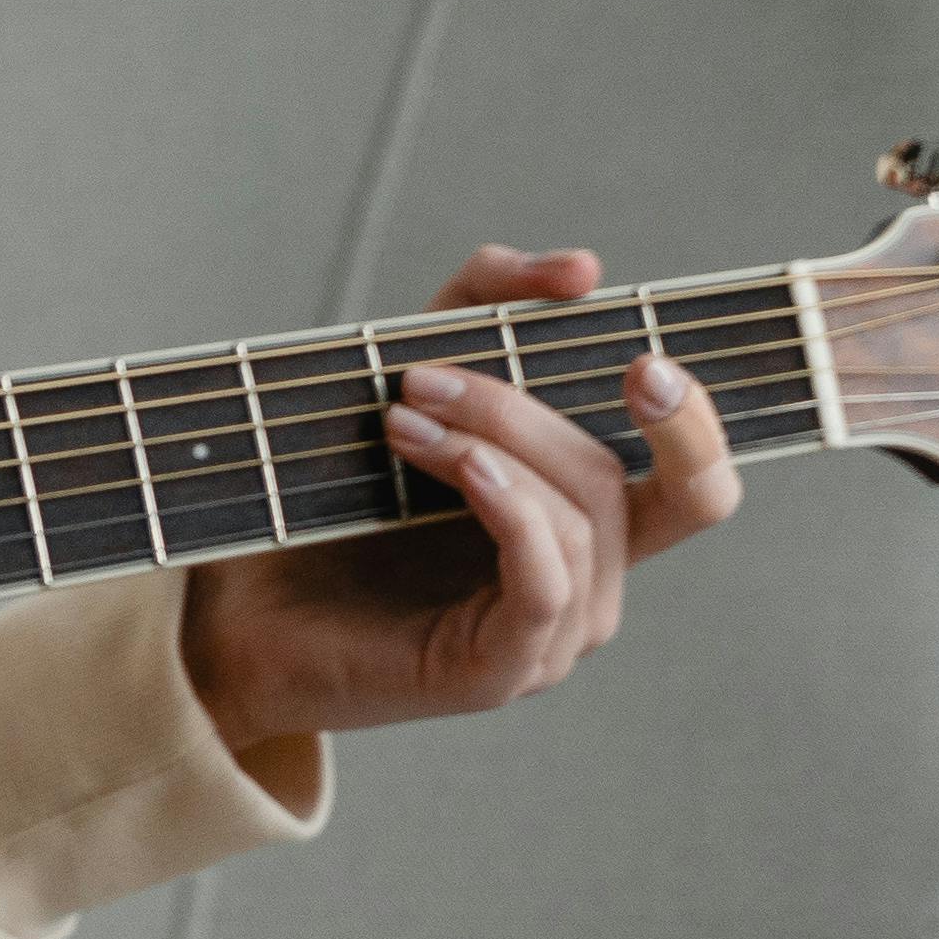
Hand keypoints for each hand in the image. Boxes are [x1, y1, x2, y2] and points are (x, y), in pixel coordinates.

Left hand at [176, 245, 743, 751]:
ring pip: (579, 519)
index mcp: (586, 522)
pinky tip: (463, 468)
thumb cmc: (333, 500)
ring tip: (398, 418)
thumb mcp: (411, 371)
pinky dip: (512, 510)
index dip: (693, 422)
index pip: (696, 483)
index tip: (643, 357)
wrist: (242, 609)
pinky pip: (547, 582)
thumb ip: (486, 303)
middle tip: (431, 374)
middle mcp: (586, 582)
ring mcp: (550, 636)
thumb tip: (582, 268)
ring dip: (491, 447)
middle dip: (528, 411)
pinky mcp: (501, 671)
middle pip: (626, 482)